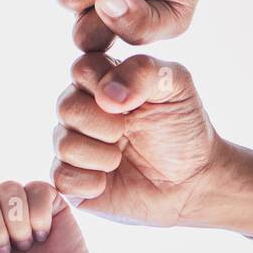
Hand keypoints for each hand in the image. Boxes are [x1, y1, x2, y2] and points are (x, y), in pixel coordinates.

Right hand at [53, 54, 218, 223]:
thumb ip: (143, 71)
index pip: (82, 69)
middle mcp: (79, 108)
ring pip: (64, 145)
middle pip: (66, 108)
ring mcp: (72, 143)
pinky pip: (62, 178)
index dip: (108, 87)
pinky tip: (108, 181)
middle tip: (129, 132)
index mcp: (100, 79)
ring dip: (102, 156)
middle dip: (107, 126)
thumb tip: (107, 96)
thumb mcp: (175, 86)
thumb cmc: (181, 128)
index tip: (134, 103)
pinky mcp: (69, 178)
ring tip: (122, 158)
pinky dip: (91, 182)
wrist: (190, 180)